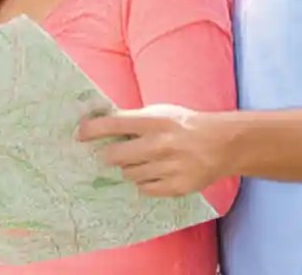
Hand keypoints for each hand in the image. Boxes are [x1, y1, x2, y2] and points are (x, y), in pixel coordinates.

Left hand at [76, 103, 233, 197]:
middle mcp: (160, 144)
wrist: (222, 144)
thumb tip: (99, 124)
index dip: (91, 130)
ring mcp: (169, 168)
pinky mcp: (176, 187)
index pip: (113, 124)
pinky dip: (144, 182)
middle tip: (113, 153)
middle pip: (116, 155)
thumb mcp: (160, 112)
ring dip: (130, 168)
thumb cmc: (184, 125)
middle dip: (110, 154)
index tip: (79, 135)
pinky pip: (144, 189)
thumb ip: (133, 119)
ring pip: (129, 174)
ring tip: (144, 160)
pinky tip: (154, 172)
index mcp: (155, 121)